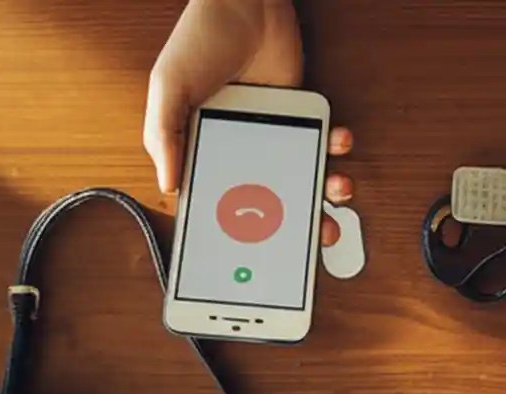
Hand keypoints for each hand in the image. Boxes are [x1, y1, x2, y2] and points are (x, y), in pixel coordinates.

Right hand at [144, 0, 353, 245]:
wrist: (244, 1)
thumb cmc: (199, 40)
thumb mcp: (167, 88)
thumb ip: (164, 136)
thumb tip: (168, 185)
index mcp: (203, 149)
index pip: (222, 202)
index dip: (241, 231)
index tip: (261, 255)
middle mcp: (241, 148)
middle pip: (272, 199)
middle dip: (298, 222)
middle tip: (319, 235)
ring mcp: (274, 134)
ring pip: (304, 175)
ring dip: (327, 189)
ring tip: (339, 191)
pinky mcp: (301, 116)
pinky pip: (323, 141)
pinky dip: (337, 146)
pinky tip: (341, 142)